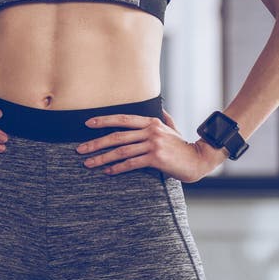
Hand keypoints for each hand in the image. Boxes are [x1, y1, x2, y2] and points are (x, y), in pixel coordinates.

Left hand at [76, 109, 224, 182]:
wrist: (199, 159)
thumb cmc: (183, 146)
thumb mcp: (172, 128)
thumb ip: (163, 119)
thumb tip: (160, 108)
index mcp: (151, 122)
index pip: (122, 119)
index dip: (104, 121)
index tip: (87, 124)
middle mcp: (150, 131)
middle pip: (117, 136)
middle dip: (96, 143)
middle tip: (80, 150)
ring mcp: (153, 144)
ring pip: (121, 151)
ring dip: (102, 158)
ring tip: (89, 163)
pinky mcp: (156, 158)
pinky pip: (131, 163)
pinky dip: (117, 168)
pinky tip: (107, 171)